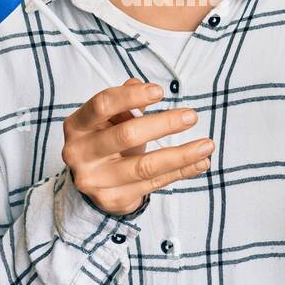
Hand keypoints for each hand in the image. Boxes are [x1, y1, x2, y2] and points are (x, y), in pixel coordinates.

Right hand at [62, 77, 214, 215]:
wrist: (92, 182)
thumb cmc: (104, 142)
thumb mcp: (108, 120)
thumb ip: (123, 102)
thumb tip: (139, 84)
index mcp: (77, 126)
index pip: (103, 105)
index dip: (132, 96)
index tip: (160, 91)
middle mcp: (80, 153)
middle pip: (126, 135)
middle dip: (163, 124)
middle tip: (191, 117)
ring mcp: (95, 180)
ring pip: (144, 165)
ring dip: (180, 154)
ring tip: (206, 145)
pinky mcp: (113, 200)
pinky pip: (154, 184)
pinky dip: (181, 172)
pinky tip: (199, 163)